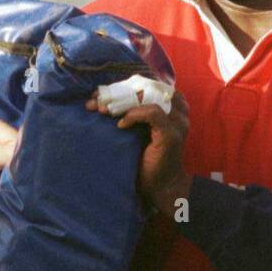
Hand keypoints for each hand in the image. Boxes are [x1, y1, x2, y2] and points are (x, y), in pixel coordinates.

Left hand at [88, 90, 190, 214]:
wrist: (160, 186)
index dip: (121, 86)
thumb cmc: (146, 159)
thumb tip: (100, 101)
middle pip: (146, 87)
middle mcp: (177, 110)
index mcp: (170, 106)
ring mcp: (177, 122)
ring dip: (122, 101)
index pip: (145, 84)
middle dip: (117, 92)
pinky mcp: (171, 134)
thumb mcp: (136, 131)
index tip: (97, 95)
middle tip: (94, 101)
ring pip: (149, 96)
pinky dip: (134, 115)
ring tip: (102, 110)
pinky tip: (121, 124)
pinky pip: (153, 113)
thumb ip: (130, 114)